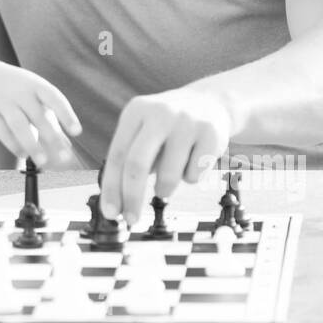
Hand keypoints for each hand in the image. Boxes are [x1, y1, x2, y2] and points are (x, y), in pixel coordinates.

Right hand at [0, 62, 81, 167]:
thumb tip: (67, 144)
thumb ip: (51, 118)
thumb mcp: (34, 94)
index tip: (77, 132)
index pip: (54, 98)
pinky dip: (13, 145)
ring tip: (42, 161)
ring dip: (32, 144)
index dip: (66, 115)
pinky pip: (2, 131)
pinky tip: (24, 154)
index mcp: (36, 85)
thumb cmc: (15, 88)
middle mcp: (20, 92)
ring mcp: (2, 101)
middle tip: (64, 157)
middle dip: (52, 137)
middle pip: (38, 115)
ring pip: (19, 125)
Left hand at [101, 87, 233, 223]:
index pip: (117, 154)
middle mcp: (160, 112)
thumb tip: (116, 205)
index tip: (111, 213)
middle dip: (132, 197)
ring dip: (164, 189)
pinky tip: (194, 158)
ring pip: (168, 176)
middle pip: (137, 164)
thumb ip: (128, 161)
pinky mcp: (211, 134)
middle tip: (132, 220)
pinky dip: (190, 178)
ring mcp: (187, 121)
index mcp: (136, 111)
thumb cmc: (168, 127)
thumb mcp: (143, 131)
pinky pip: (194, 176)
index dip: (111, 187)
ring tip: (169, 177)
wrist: (211, 103)